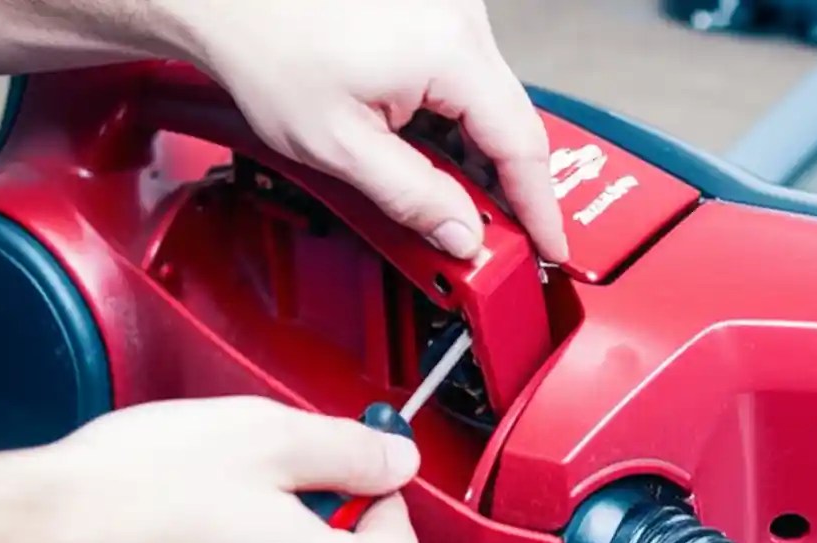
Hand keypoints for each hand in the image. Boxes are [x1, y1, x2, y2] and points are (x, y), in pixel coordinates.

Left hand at [190, 0, 568, 262]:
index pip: (522, 143)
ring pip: (486, 102)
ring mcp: (449, 10)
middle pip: (508, 122)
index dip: (540, 206)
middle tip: (487, 238)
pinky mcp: (431, 11)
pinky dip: (452, 121)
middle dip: (501, 187)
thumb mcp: (338, 147)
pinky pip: (463, 77)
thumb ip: (411, 198)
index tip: (548, 245)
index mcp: (451, 51)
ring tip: (437, 192)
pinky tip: (420, 146)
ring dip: (470, 153)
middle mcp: (462, 19)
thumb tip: (462, 234)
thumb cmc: (268, 50)